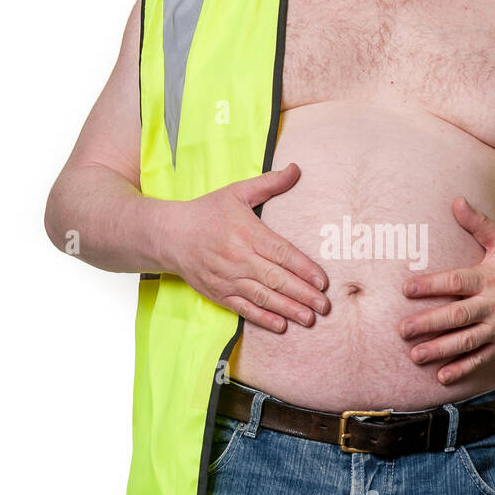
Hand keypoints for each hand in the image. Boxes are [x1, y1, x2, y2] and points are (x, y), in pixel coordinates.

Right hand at [167, 163, 330, 330]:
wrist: (170, 235)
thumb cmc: (207, 212)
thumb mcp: (237, 192)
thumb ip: (269, 183)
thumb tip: (296, 169)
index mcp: (247, 233)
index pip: (282, 253)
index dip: (304, 269)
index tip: (323, 281)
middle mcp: (239, 258)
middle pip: (276, 279)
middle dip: (303, 294)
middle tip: (325, 306)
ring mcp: (228, 279)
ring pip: (263, 297)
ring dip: (288, 310)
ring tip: (310, 319)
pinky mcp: (218, 294)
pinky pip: (244, 309)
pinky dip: (263, 319)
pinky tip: (282, 325)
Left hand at [397, 195, 494, 383]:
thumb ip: (478, 224)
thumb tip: (456, 201)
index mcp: (490, 277)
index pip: (456, 282)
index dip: (430, 286)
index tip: (406, 289)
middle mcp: (494, 304)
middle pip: (457, 315)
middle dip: (428, 323)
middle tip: (402, 330)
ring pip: (467, 341)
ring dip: (440, 350)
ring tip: (415, 356)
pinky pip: (482, 358)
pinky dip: (463, 368)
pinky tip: (443, 376)